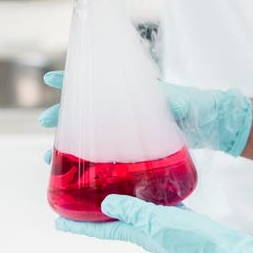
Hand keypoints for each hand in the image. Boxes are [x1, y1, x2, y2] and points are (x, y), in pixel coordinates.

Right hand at [39, 71, 252, 158]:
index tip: (50, 79)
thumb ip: (174, 102)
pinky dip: (85, 160)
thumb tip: (172, 101)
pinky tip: (72, 174)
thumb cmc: (195, 107)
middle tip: (43, 123)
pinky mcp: (130, 146)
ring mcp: (125, 128)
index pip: (96, 81)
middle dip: (62, 115)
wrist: (208, 123)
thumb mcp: (181, 102)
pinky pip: (102, 151)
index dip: (72, 79)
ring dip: (68, 143)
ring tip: (48, 157)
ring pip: (88, 134)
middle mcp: (123, 108)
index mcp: (131, 92)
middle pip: (84, 110)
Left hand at [56, 194, 252, 252]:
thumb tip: (105, 204)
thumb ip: (135, 213)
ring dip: (117, 199)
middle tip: (77, 192)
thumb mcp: (161, 226)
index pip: (101, 230)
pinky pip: (154, 202)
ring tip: (106, 181)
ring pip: (132, 209)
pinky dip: (145, 192)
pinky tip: (149, 179)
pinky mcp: (178, 216)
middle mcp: (146, 231)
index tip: (55, 222)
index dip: (78, 226)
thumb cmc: (196, 245)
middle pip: (113, 218)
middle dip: (94, 208)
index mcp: (139, 234)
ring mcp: (162, 225)